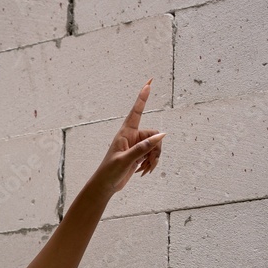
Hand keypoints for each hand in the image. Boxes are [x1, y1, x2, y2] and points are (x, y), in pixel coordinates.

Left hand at [91, 78, 165, 194]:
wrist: (106, 185)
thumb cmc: (110, 171)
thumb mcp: (126, 160)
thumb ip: (143, 148)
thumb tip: (161, 135)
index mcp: (126, 132)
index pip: (136, 111)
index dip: (143, 97)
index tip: (149, 82)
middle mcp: (132, 136)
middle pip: (155, 136)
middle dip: (156, 151)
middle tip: (149, 164)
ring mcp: (136, 146)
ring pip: (156, 147)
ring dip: (153, 159)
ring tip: (145, 170)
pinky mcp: (139, 155)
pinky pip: (152, 155)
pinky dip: (151, 164)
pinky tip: (143, 172)